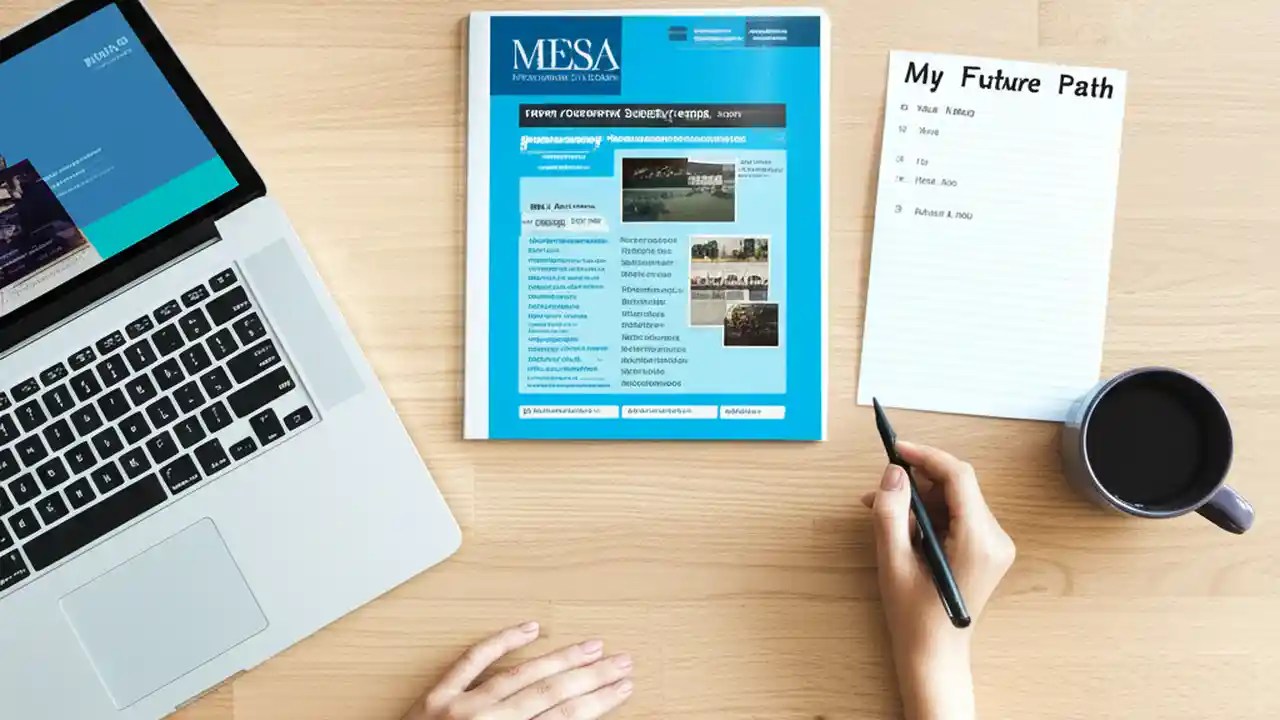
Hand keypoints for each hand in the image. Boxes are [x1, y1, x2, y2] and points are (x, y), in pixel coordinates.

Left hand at [403, 622, 633, 719]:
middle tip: (621, 662)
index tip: (622, 688)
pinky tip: (528, 629)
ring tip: (591, 645)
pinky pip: (472, 661)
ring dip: (560, 658)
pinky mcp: (435, 697)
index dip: (597, 702)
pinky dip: (501, 642)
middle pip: (550, 693)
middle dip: (590, 677)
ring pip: (520, 674)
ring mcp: (459, 707)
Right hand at [860, 442, 1015, 719]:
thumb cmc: (914, 616)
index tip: (895, 449)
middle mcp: (996, 538)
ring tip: (884, 513)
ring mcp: (995, 544)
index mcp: (978, 541)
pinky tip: (904, 527)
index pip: (958, 477)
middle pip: (957, 486)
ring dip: (920, 499)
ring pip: (955, 499)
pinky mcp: (988, 549)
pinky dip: (930, 514)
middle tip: (880, 491)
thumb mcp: (893, 562)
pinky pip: (958, 515)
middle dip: (917, 482)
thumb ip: (891, 513)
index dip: (926, 456)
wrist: (935, 653)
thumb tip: (893, 473)